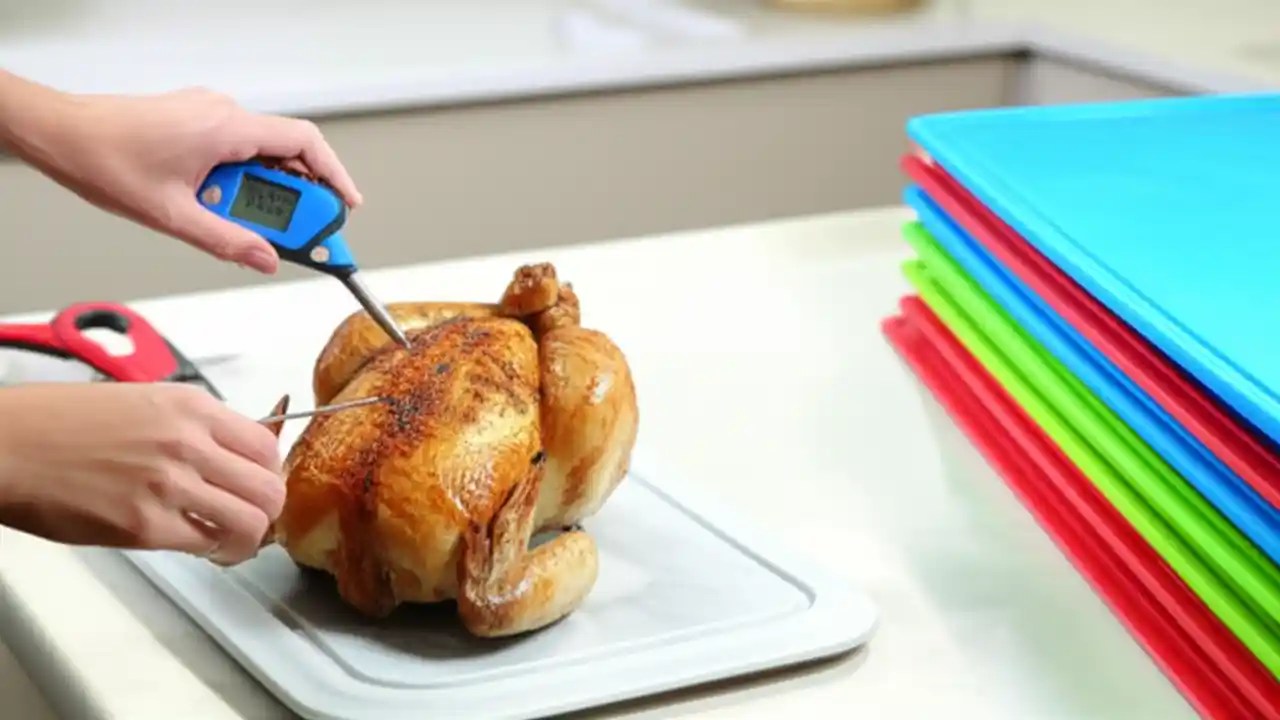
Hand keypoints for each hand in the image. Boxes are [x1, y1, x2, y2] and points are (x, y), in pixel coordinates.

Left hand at [0, 74, 361, 273]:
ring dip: (265, 192)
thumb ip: (228, 241)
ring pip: (262, 155)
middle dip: (301, 198)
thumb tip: (266, 258)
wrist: (60, 132)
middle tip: (303, 236)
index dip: (335, 176)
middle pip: (288, 154)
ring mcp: (209, 115)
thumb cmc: (104, 159)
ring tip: (249, 225)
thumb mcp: (173, 216)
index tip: (345, 209)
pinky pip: (238, 150)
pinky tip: (223, 205)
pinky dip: (243, 181)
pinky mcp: (196, 122)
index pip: (305, 144)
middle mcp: (223, 114)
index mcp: (226, 128)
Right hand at [0, 382, 283, 565]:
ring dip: (248, 539)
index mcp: (192, 408)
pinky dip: (213, 552)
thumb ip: (192, 427)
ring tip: (231, 543)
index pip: (266, 446)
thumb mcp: (144, 402)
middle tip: (252, 519)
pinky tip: (203, 548)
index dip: (268, 472)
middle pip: (268, 488)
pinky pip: (205, 544)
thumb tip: (228, 456)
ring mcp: (169, 485)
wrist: (8, 444)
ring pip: (249, 522)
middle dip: (267, 511)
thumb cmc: (62, 423)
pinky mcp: (144, 525)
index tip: (258, 484)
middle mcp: (189, 444)